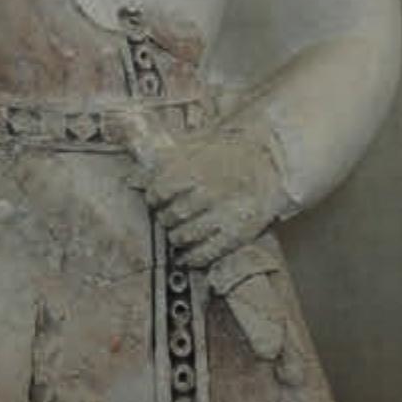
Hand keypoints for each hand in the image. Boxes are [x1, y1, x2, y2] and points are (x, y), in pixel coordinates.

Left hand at [135, 121, 291, 266]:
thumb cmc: (228, 151)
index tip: (159, 197)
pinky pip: (205, 253)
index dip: (155, 196)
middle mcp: (206, 192)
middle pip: (169, 216)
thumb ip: (161, 160)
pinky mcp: (237, 233)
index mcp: (193, 168)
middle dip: (166, 217)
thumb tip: (130, 178)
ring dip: (176, 236)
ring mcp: (223, 215)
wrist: (271, 160)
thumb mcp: (194, 145)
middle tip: (172, 214)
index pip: (157, 191)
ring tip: (182, 230)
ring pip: (182, 236)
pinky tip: (188, 254)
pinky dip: (192, 256)